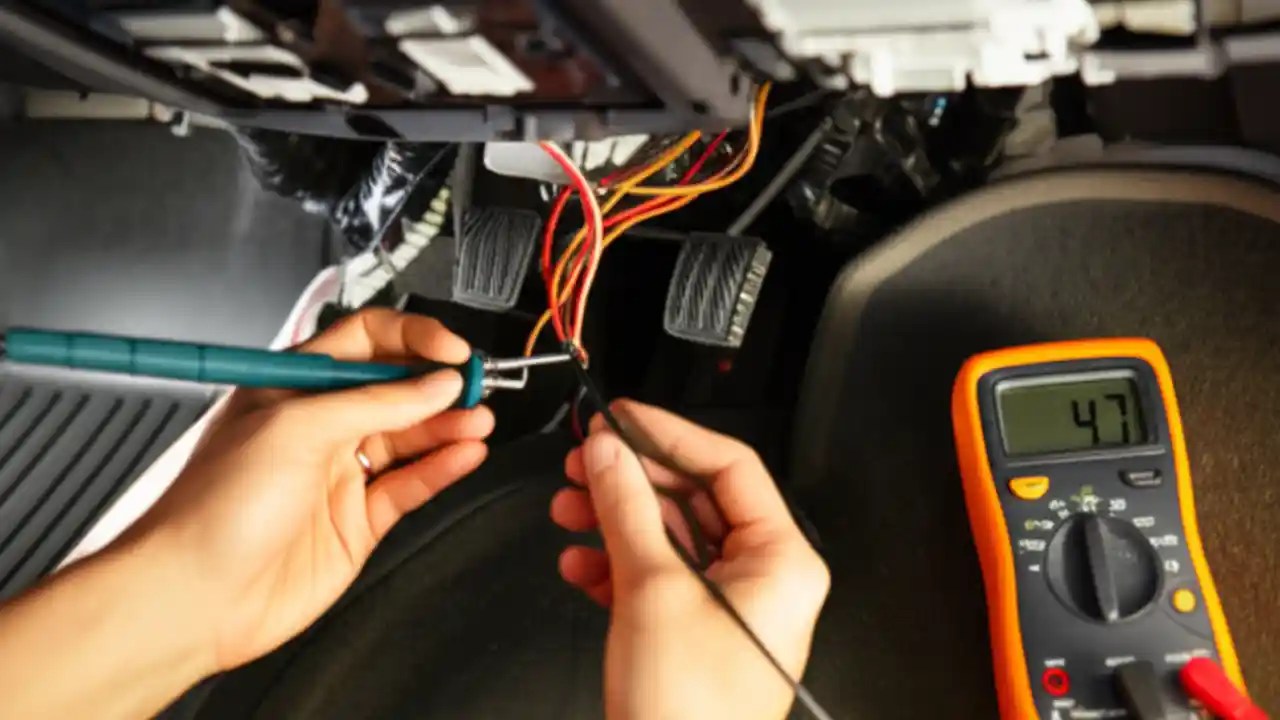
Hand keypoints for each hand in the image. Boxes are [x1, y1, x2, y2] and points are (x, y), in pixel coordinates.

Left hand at [132, 309, 493, 671]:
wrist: (196, 595)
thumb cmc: (216, 507)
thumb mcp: (297, 428)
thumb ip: (376, 403)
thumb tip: (436, 384)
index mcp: (294, 385)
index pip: (367, 341)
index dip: (412, 338)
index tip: (450, 350)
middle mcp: (320, 425)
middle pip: (397, 389)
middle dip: (439, 384)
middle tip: (477, 386)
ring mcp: (341, 473)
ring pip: (411, 437)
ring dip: (449, 425)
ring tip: (480, 420)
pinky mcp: (359, 520)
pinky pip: (411, 484)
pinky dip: (443, 467)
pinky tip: (465, 454)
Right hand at [550, 401, 829, 719]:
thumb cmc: (689, 711)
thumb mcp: (651, 589)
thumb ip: (625, 508)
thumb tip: (609, 452)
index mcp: (783, 561)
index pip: (731, 468)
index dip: (669, 435)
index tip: (622, 417)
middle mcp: (765, 580)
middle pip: (694, 501)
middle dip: (631, 481)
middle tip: (584, 459)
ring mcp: (729, 609)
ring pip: (668, 539)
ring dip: (613, 521)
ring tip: (566, 508)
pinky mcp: (694, 635)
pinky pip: (656, 580)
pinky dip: (614, 566)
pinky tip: (578, 561)